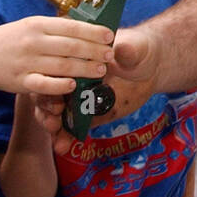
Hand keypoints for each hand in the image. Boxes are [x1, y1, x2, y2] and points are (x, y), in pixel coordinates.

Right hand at [0, 15, 114, 96]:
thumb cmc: (13, 40)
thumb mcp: (31, 25)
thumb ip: (56, 27)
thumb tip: (87, 27)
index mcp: (38, 25)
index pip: (71, 27)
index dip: (93, 32)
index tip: (110, 35)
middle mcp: (33, 42)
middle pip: (70, 47)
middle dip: (94, 51)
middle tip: (110, 55)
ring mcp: (26, 62)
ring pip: (61, 66)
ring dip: (84, 68)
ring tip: (101, 70)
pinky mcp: (21, 81)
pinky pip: (42, 84)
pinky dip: (58, 85)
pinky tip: (73, 85)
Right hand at [41, 25, 162, 155]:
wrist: (150, 70)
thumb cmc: (139, 51)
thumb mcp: (135, 49)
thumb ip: (127, 51)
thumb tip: (123, 49)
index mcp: (76, 59)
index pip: (54, 71)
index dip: (49, 85)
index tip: (55, 98)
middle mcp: (71, 79)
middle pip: (48, 95)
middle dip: (46, 110)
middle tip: (53, 122)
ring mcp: (77, 99)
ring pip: (55, 114)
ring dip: (52, 127)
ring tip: (58, 139)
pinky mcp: (87, 115)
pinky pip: (71, 128)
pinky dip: (64, 138)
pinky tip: (63, 148)